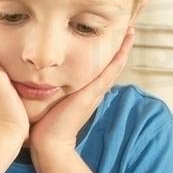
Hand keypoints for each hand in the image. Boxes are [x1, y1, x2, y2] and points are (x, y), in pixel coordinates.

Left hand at [29, 26, 136, 152]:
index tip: (113, 36)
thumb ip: (51, 89)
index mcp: (86, 91)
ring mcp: (94, 93)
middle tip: (131, 28)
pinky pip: (108, 74)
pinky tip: (124, 47)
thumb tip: (41, 76)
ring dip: (124, 49)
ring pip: (114, 67)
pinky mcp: (91, 95)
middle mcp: (94, 91)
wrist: (49, 143)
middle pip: (112, 65)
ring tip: (132, 31)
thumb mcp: (51, 100)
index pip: (101, 68)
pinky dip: (117, 60)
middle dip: (121, 47)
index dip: (109, 53)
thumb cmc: (45, 123)